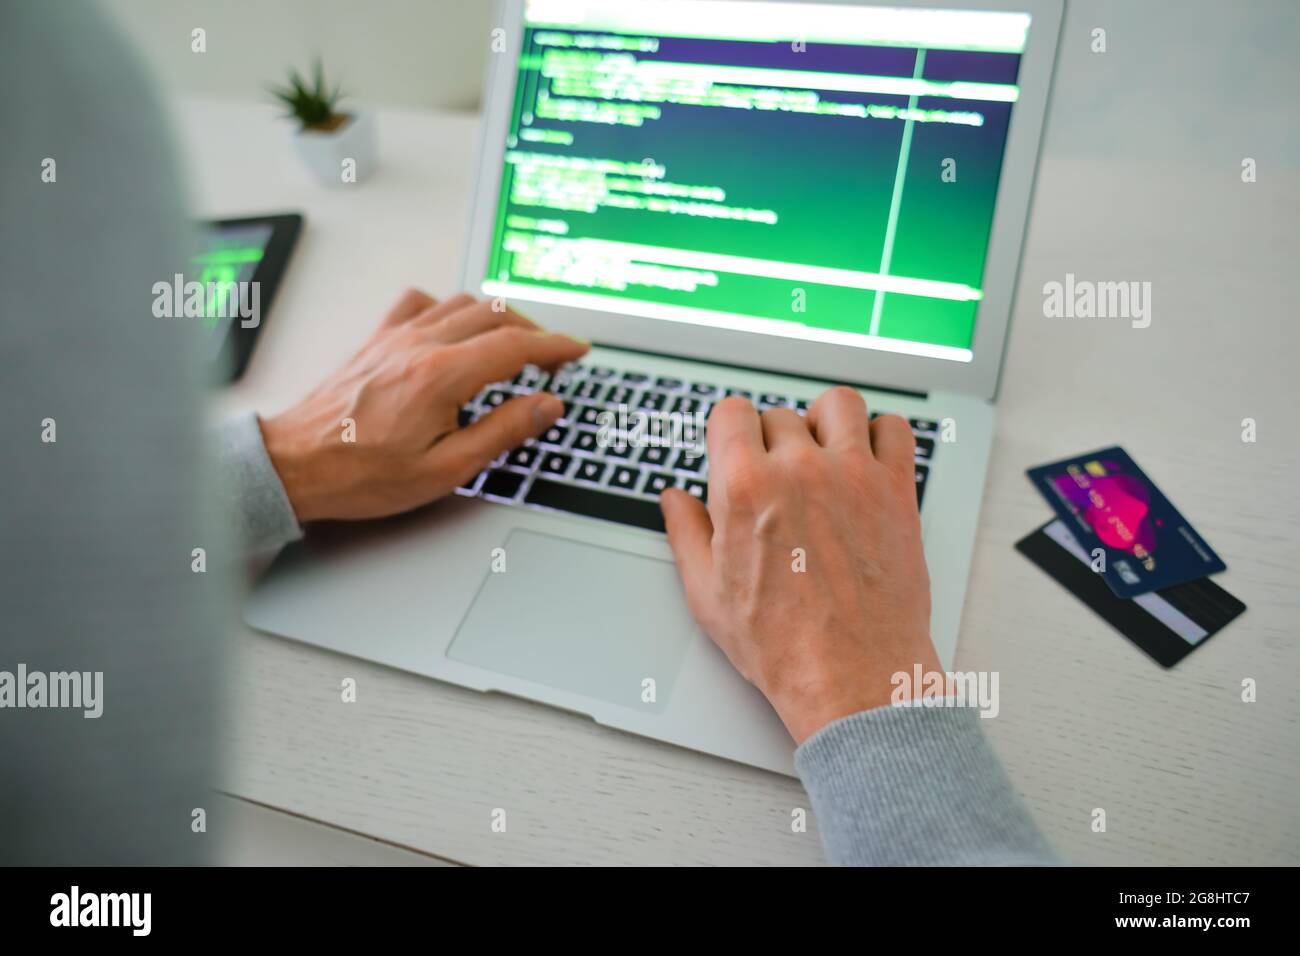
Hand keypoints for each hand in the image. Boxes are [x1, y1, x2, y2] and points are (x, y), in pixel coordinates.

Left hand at [261, 290, 587, 521]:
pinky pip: (421, 303)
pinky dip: (450, 309)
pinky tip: (456, 330)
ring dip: (498, 319)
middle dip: (534, 332)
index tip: (577, 350)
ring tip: (515, 345)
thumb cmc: (362, 473)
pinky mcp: (378, 340)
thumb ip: (503, 431)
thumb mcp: (447, 468)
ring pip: (462, 304)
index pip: (515, 346)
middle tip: (554, 358)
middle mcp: (419, 346)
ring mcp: (396, 337)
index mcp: (441, 376)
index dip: (555, 346)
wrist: (297, 465)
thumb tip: (546, 406)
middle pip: (495, 316)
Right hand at [660, 387, 939, 743]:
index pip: (730, 413)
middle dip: (771, 442)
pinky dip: (881, 435)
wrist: (852, 675)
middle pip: (780, 416)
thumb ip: (686, 534)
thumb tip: (675, 502)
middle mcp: (798, 470)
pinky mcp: (895, 490)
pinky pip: (895, 430)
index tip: (734, 447)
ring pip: (837, 405)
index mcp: (744, 487)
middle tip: (775, 479)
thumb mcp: (708, 594)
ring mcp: (852, 475)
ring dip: (825, 421)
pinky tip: (867, 459)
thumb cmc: (784, 645)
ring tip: (821, 451)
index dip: (728, 431)